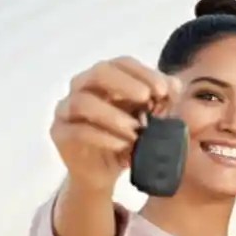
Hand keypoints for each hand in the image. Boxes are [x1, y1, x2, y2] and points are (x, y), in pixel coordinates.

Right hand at [50, 57, 176, 191]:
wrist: (103, 172)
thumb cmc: (126, 138)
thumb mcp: (149, 119)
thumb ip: (163, 101)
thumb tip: (174, 86)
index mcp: (105, 77)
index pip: (122, 63)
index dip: (144, 73)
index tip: (164, 90)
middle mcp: (82, 87)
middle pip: (98, 72)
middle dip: (125, 84)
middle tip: (147, 99)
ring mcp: (67, 109)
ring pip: (83, 102)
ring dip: (113, 115)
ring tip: (135, 130)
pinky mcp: (60, 133)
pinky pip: (77, 130)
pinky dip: (102, 137)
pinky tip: (122, 144)